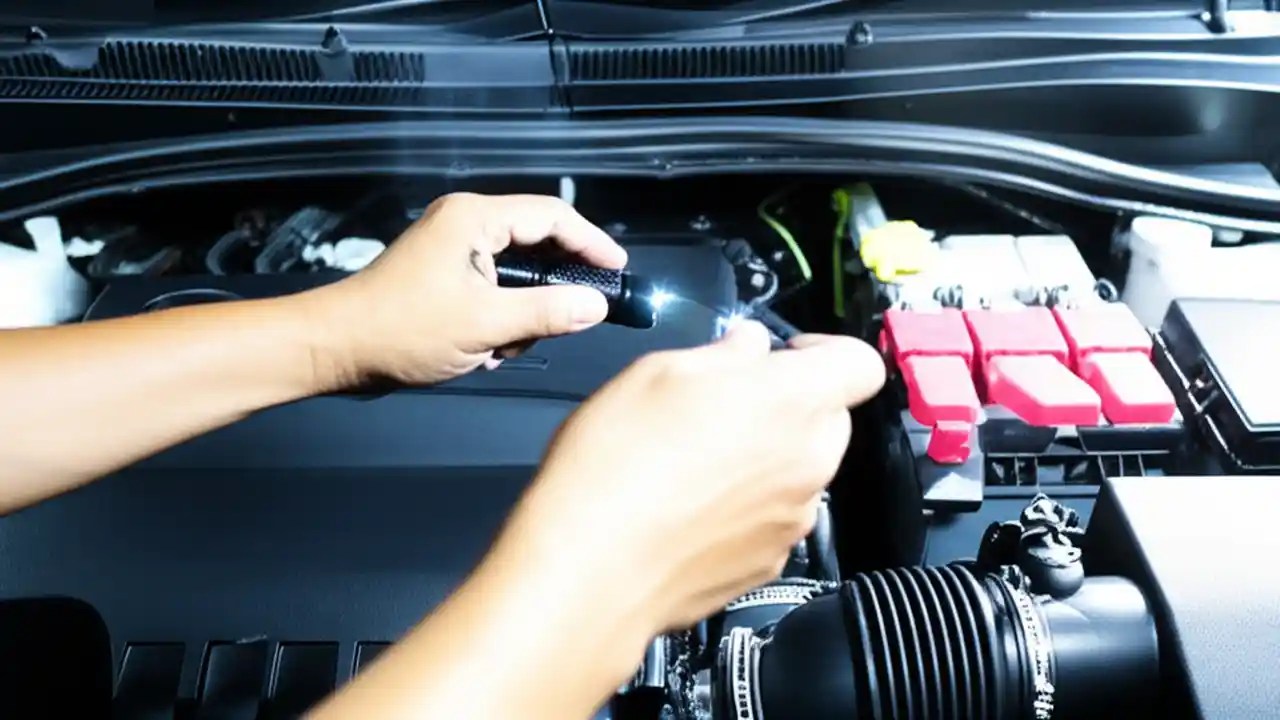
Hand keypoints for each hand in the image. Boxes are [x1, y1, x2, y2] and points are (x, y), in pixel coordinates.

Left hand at [310, 192, 626, 386]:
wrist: (335, 349)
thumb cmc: (401, 331)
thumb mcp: (486, 325)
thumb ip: (548, 312)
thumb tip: (595, 306)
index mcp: (474, 218)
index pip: (552, 216)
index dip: (591, 243)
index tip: (617, 270)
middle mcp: (464, 223)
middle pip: (536, 243)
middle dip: (552, 289)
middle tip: (570, 319)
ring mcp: (451, 249)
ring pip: (516, 273)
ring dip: (522, 313)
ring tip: (505, 346)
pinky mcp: (443, 275)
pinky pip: (493, 289)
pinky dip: (500, 319)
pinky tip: (485, 350)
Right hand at [500, 322, 885, 646]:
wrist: (590, 568)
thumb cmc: (616, 468)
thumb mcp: (658, 372)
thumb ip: (723, 354)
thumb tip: (747, 348)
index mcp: (792, 401)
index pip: (860, 363)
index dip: (827, 351)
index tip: (785, 354)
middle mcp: (808, 463)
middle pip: (829, 419)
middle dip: (787, 404)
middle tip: (721, 402)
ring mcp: (792, 520)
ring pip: (799, 470)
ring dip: (763, 457)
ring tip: (691, 458)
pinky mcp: (767, 562)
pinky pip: (772, 518)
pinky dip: (744, 506)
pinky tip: (688, 502)